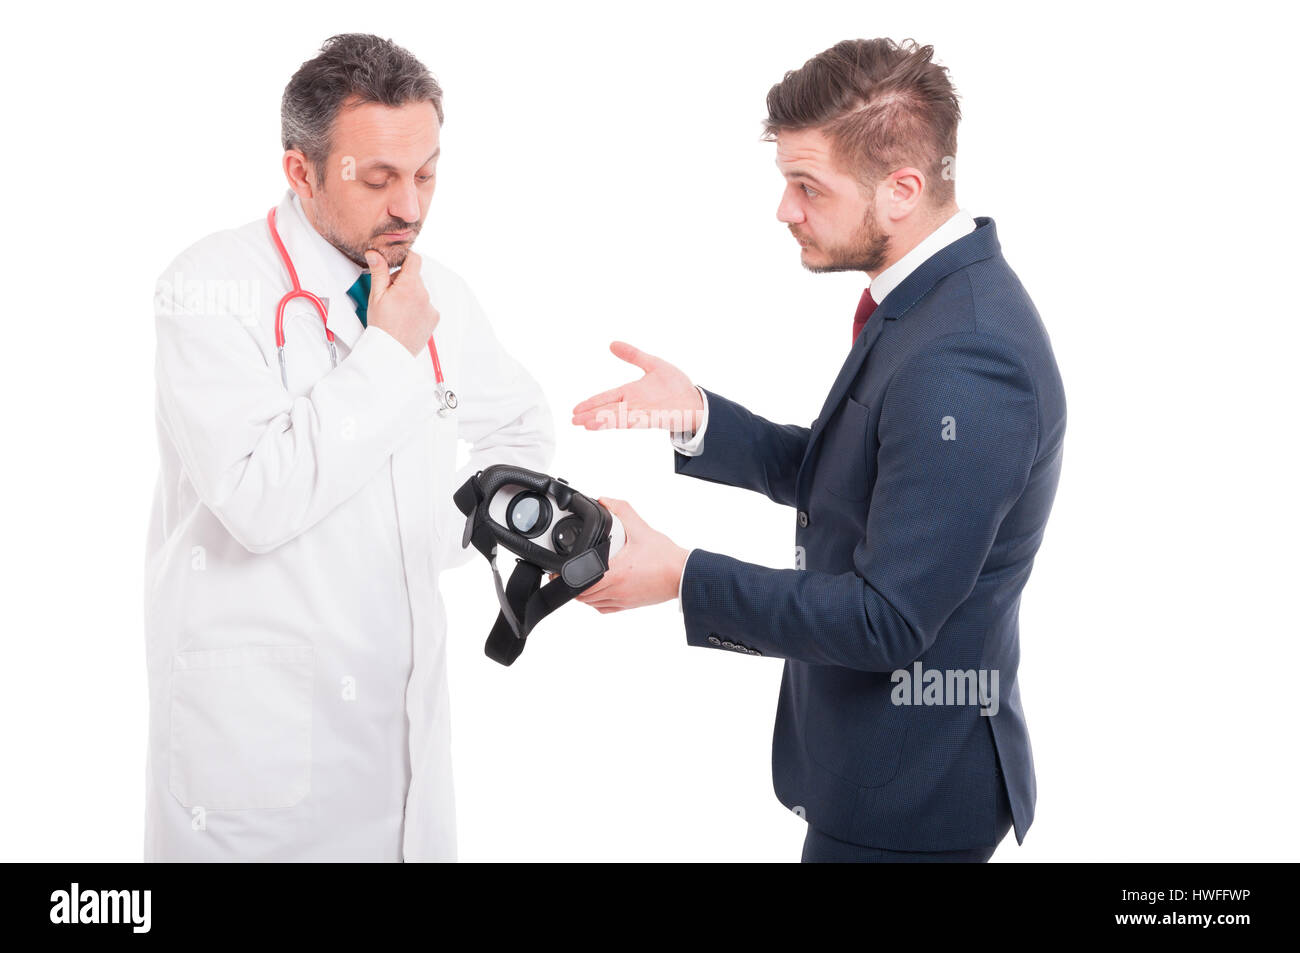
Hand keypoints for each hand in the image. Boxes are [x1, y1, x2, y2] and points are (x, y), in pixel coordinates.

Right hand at [364, 249, 440, 355]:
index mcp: (409, 285)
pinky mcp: (434, 317)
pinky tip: (406, 317)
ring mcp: (430, 307)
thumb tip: (375, 254)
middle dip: (403, 281)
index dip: (405, 259)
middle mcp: (424, 294)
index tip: (397, 265)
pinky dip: (418, 308)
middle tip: (390, 295)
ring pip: (420, 292)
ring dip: (410, 295)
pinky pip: (426, 306)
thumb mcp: (376, 295)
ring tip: (397, 310)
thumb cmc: (382, 325)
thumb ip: (378, 272)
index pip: (414, 259)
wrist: (390, 351)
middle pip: (415, 277)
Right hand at [571, 342, 703, 432]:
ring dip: (602, 421)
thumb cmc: (675, 384)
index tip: (576, 410)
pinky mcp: (654, 419)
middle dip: (591, 415)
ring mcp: (643, 413)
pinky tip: (612, 424)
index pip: (606, 397)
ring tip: (586, 425)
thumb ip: (633, 355)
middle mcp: (633, 404)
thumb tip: (612, 343)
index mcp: (631, 392)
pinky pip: (635, 421)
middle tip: (573, 421)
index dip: (592, 403)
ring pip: (618, 418)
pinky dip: (623, 422)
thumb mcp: (652, 364)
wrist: (695, 399)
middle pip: (608, 410)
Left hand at [572, 498, 688, 612]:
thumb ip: (621, 510)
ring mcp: (623, 600)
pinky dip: (597, 602)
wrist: (683, 574)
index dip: (566, 578)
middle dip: (572, 585)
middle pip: (583, 596)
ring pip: (592, 604)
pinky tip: (598, 591)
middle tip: (568, 573)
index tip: (560, 570)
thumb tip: (604, 500)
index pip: (580, 582)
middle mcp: (617, 590)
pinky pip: (605, 609)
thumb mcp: (641, 528)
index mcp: (615, 573)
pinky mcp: (629, 605)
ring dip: (584, 594)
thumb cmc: (665, 556)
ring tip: (582, 579)